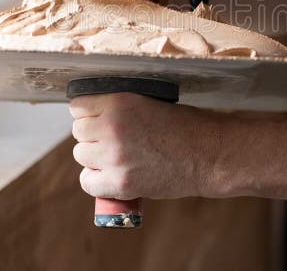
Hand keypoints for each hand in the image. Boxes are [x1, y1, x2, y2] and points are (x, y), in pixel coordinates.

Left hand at [69, 93, 221, 199]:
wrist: (208, 155)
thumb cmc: (185, 126)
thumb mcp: (150, 102)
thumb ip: (120, 108)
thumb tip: (94, 115)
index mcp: (120, 102)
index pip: (78, 106)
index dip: (89, 112)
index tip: (97, 118)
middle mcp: (112, 128)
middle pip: (79, 131)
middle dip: (92, 134)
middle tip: (112, 138)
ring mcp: (114, 158)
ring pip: (81, 155)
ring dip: (94, 156)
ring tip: (116, 156)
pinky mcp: (120, 184)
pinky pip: (87, 182)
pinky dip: (96, 180)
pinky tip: (110, 175)